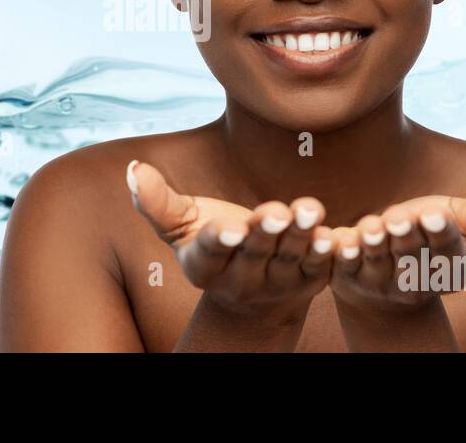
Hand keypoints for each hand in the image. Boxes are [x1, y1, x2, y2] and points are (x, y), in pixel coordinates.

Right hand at [126, 159, 335, 322]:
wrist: (253, 296)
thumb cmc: (213, 245)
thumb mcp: (181, 226)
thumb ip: (158, 202)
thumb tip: (134, 168)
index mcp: (204, 266)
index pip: (210, 251)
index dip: (220, 239)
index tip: (230, 227)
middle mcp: (240, 281)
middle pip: (254, 253)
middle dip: (265, 231)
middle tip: (275, 210)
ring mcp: (276, 284)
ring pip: (289, 257)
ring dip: (300, 234)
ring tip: (308, 209)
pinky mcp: (308, 282)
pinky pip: (319, 267)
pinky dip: (325, 252)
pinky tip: (331, 235)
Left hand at [329, 183, 465, 311]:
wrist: (387, 272)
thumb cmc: (427, 234)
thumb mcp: (457, 221)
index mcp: (450, 266)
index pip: (448, 249)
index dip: (441, 233)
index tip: (437, 215)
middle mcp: (417, 281)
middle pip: (412, 256)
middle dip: (406, 238)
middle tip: (400, 219)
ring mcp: (382, 283)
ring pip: (378, 263)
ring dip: (374, 246)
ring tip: (371, 227)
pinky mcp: (349, 279)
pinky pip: (345, 267)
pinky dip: (343, 255)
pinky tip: (340, 240)